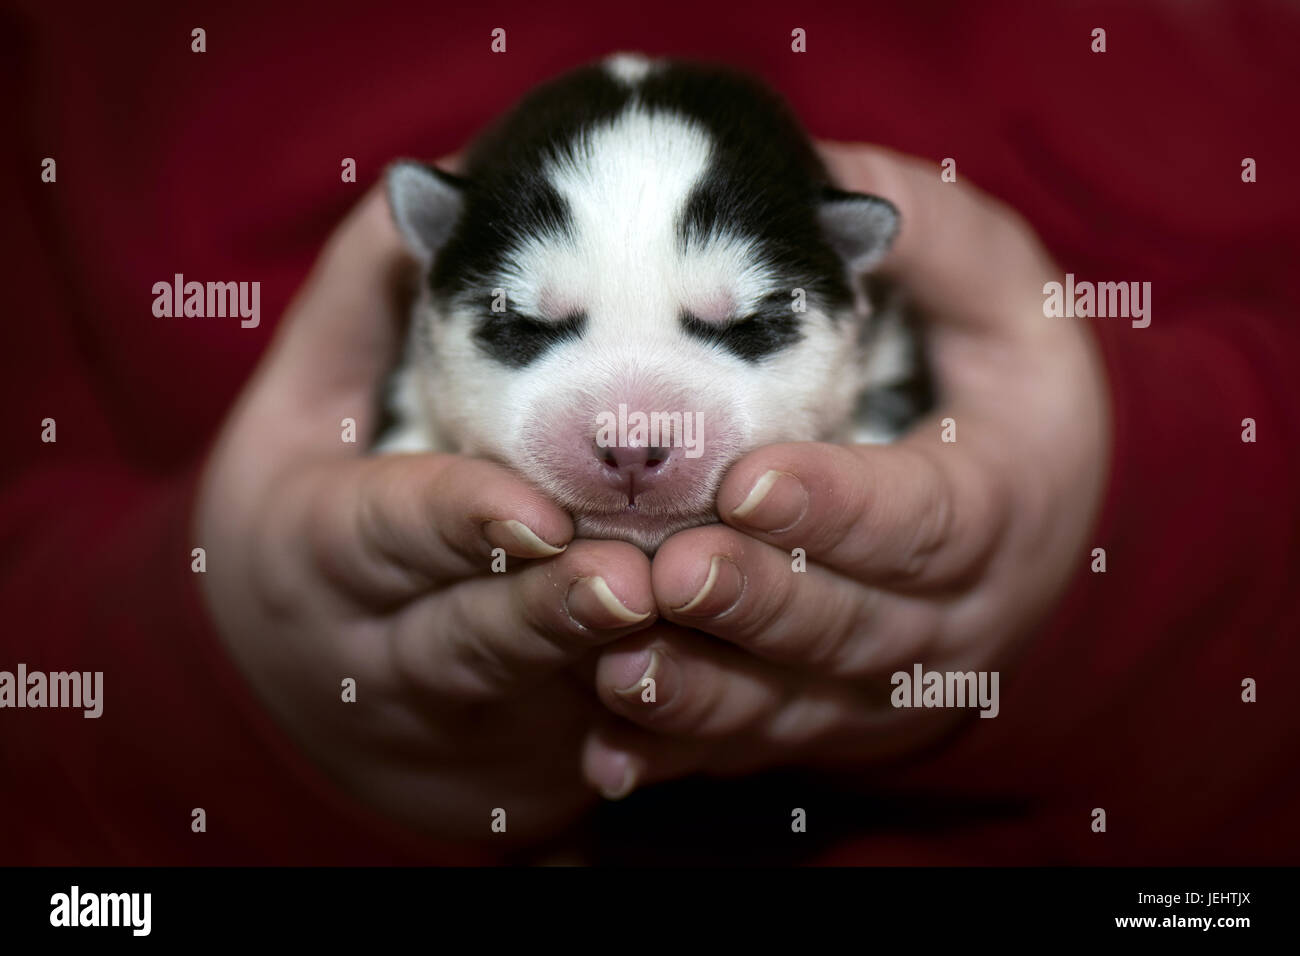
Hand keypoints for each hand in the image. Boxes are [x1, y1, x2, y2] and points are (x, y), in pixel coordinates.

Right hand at [195, 183, 657, 844]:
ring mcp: (468, 723)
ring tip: (693, 622)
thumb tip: (436, 188)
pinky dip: (658, 718)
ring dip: (623, 669)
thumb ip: (358, 311)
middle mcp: (389, 655)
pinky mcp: (534, 760)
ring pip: (548, 699)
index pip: (385, 536)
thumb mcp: (296, 419)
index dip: (458, 523)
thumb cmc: (304, 527)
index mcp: (321, 556)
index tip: (536, 507)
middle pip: (472, 639)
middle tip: (636, 580)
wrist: (308, 709)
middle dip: (551, 612)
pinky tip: (727, 677)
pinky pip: (601, 743)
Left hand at [582, 143, 1109, 794]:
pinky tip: (609, 758)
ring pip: (794, 700)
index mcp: (993, 508)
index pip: (920, 517)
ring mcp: (882, 679)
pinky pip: (758, 743)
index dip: (838, 506)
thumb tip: (822, 179)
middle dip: (756, 602)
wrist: (1044, 525)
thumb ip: (931, 240)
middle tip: (667, 571)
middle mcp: (942, 617)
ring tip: (614, 668)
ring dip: (704, 693)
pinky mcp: (829, 710)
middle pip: (848, 624)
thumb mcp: (1007, 300)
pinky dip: (685, 753)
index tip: (747, 480)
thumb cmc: (1012, 396)